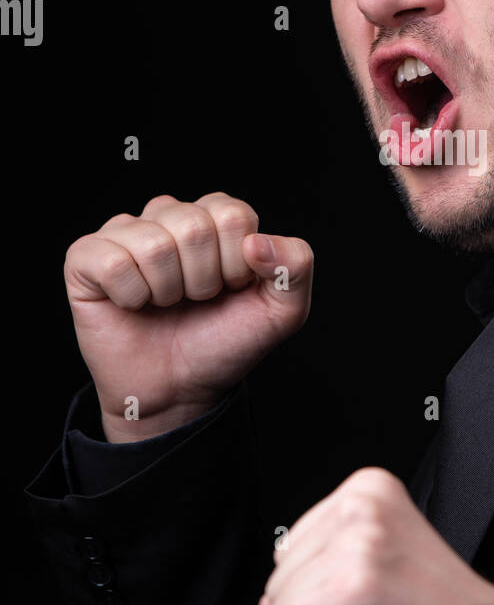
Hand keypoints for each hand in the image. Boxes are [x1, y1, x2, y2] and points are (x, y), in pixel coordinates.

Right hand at [64, 192, 313, 440]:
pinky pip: (113, 262)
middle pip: (193, 225)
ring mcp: (125, 233)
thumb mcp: (282, 312)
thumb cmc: (223, 343)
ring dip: (168, 291)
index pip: (233, 214)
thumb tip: (257, 242)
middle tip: (195, 301)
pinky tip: (133, 305)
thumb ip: (295, 266)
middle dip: (203, 280)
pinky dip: (131, 297)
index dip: (236, 264)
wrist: (178, 390)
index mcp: (214, 217)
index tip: (230, 290)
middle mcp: (168, 215)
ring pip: (155, 244)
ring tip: (166, 304)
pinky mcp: (86, 257)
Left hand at [258, 467, 493, 604]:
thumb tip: (266, 600)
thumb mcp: (383, 553)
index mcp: (368, 487)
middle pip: (278, 576)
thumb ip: (322, 560)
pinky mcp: (349, 594)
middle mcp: (360, 506)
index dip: (327, 584)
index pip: (291, 545)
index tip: (382, 587)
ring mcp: (356, 548)